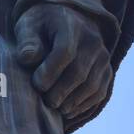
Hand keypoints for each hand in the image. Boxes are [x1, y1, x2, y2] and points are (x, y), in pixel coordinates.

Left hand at [15, 3, 113, 120]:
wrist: (66, 22)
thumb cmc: (40, 28)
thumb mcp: (28, 27)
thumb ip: (26, 41)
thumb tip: (27, 58)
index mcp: (71, 26)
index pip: (65, 52)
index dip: (50, 72)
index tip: (37, 84)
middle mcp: (92, 40)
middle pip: (79, 72)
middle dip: (60, 92)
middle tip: (46, 102)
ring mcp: (102, 56)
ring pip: (91, 85)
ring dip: (72, 102)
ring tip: (55, 108)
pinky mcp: (106, 71)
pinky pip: (99, 92)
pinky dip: (83, 105)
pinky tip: (68, 111)